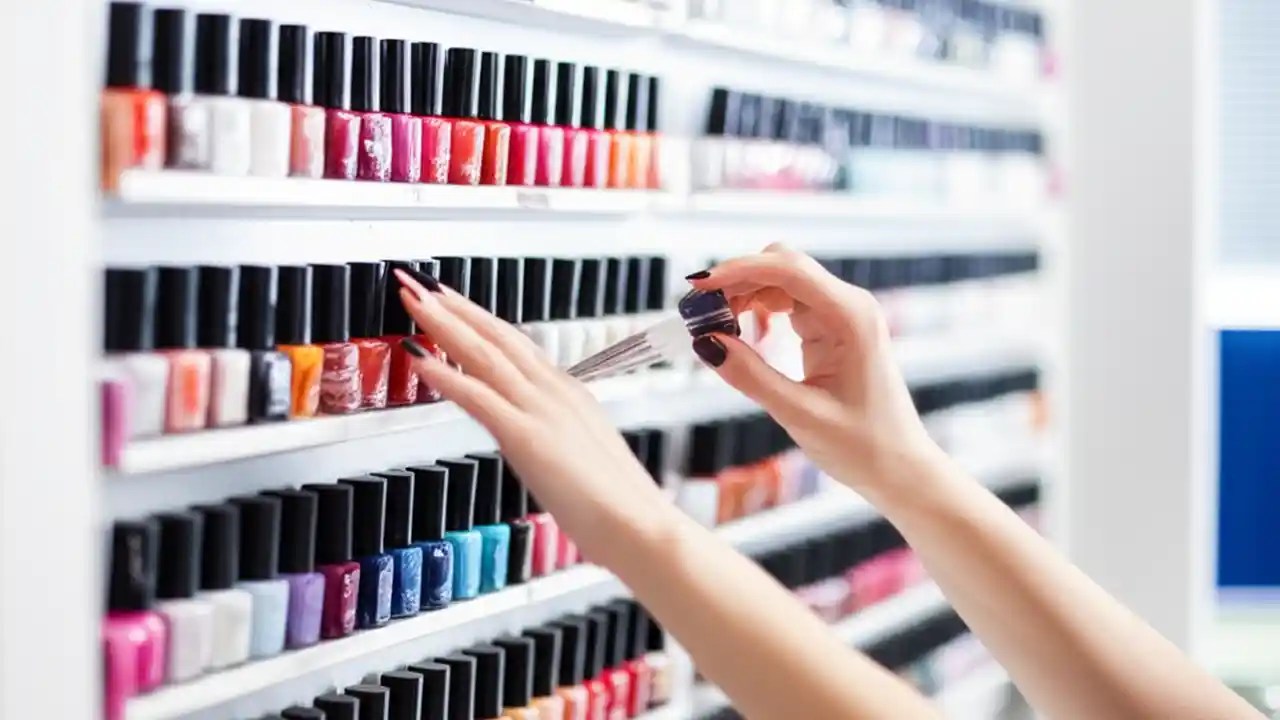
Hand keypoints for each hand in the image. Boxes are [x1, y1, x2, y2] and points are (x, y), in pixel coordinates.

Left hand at [393, 270, 676, 564]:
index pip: (516, 345)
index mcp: (569, 394)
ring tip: (411, 299)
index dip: (479, 319)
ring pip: (483, 354)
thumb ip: (558, 439)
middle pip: (495, 336)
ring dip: (442, 324)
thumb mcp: (583, 457)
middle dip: (453, 307)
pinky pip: (478, 395)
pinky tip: (418, 358)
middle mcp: (555, 392)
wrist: (641, 527)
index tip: (450, 300)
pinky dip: (445, 374)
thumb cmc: (617, 506)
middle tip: (416, 282)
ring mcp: (541, 410)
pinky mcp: (526, 436)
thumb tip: (539, 443)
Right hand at [688, 244, 943, 497]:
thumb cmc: (863, 446)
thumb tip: (705, 343)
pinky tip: (738, 333)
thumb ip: (751, 376)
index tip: (699, 287)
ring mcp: (841, 315)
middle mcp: (849, 306)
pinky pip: (787, 304)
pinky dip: (758, 311)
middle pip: (782, 266)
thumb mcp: (799, 414)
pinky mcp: (831, 330)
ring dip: (744, 295)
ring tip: (712, 326)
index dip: (739, 270)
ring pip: (781, 282)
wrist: (899, 468)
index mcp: (851, 318)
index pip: (788, 270)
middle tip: (698, 313)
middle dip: (737, 281)